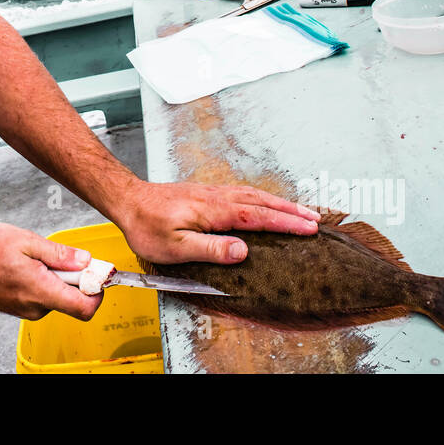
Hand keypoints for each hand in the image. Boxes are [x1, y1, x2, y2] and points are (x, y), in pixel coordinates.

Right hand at [0, 222, 103, 321]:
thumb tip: (85, 261)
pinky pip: (43, 296)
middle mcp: (37, 307)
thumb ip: (59, 253)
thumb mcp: (25, 241)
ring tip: (34, 258)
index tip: (96, 272)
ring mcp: (29, 310)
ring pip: (58, 295)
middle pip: (74, 299)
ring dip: (56, 277)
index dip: (98, 290)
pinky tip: (27, 266)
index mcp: (42, 291)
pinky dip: (43, 281)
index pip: (86, 307)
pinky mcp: (21, 308)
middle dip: (75, 277)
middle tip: (58, 256)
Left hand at [115, 181, 319, 265]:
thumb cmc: (147, 226)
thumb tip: (243, 251)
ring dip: (279, 203)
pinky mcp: (206, 194)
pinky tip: (265, 204)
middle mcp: (217, 198)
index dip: (286, 222)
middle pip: (262, 202)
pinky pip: (242, 193)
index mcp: (213, 211)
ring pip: (253, 195)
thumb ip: (211, 249)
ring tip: (299, 211)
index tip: (309, 228)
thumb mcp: (176, 247)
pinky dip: (262, 198)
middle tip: (316, 219)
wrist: (128, 200)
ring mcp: (212, 193)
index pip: (258, 216)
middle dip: (291, 210)